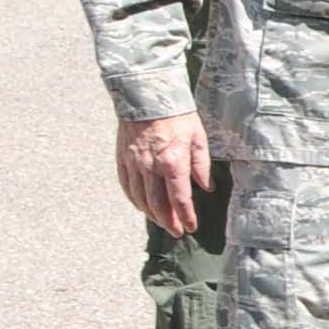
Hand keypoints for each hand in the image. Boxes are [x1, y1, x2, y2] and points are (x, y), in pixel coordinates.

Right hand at [116, 112, 211, 236]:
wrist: (148, 97)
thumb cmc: (178, 116)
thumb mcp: (199, 138)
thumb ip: (202, 165)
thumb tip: (206, 188)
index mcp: (173, 162)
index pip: (180, 198)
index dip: (186, 216)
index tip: (191, 228)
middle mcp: (151, 167)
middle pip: (158, 204)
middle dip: (168, 222)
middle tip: (176, 232)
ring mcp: (134, 164)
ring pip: (140, 199)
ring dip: (152, 215)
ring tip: (162, 223)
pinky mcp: (123, 159)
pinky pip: (126, 186)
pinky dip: (134, 200)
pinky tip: (142, 207)